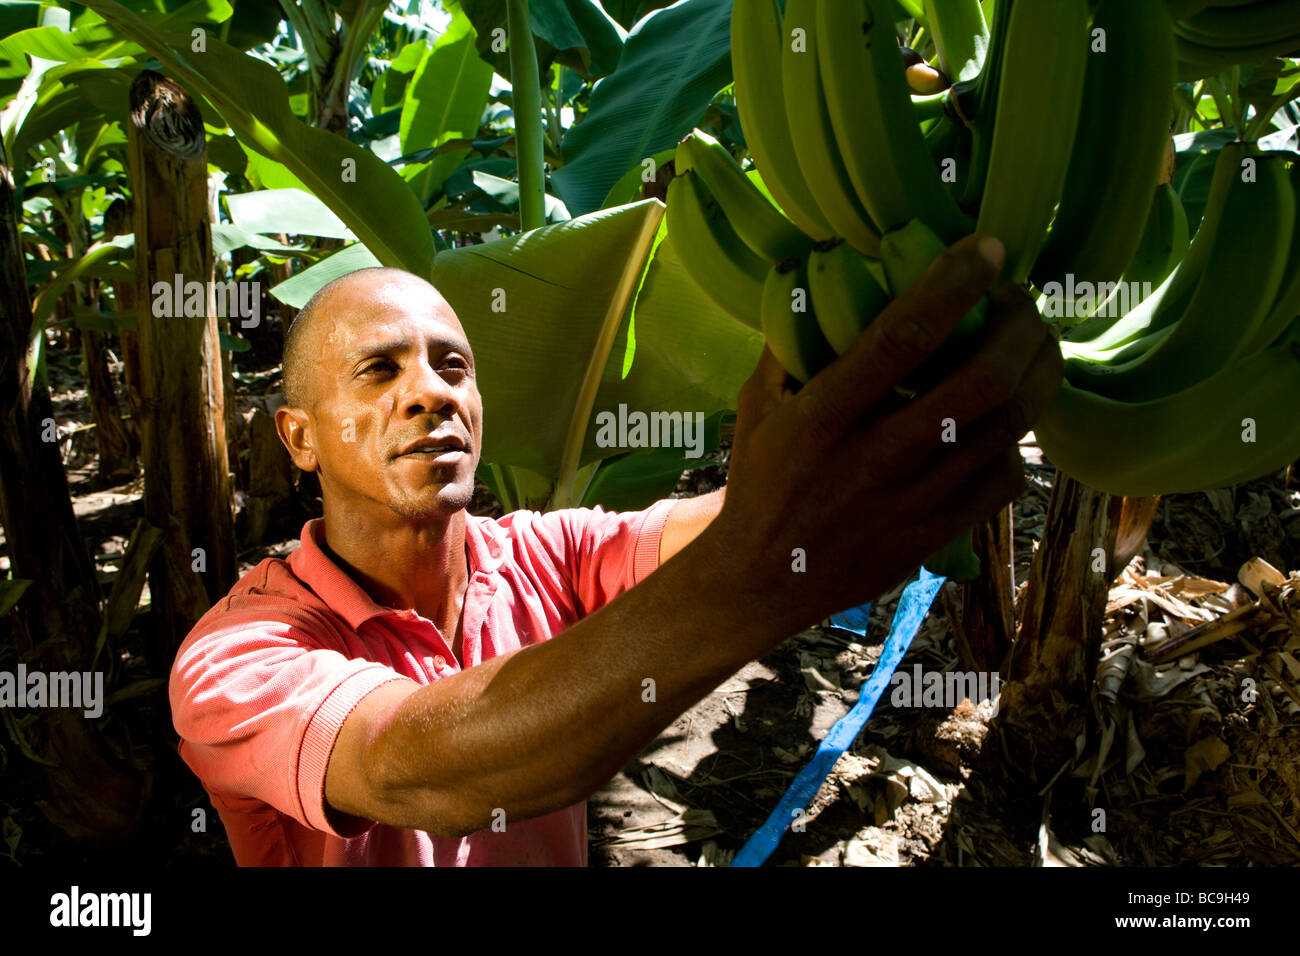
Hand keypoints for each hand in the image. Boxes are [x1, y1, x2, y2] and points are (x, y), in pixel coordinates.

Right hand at [706, 233, 1062, 629]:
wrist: (762, 580)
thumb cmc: (761, 480)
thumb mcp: (758, 405)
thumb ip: (793, 344)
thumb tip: (827, 275)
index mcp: (823, 417)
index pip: (903, 337)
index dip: (955, 285)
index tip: (989, 249)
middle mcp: (874, 458)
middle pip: (980, 383)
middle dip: (1020, 329)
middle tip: (1020, 302)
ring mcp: (911, 502)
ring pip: (1005, 430)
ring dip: (1037, 374)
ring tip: (1035, 344)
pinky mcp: (934, 535)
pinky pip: (1001, 480)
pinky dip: (1017, 440)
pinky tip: (1009, 415)